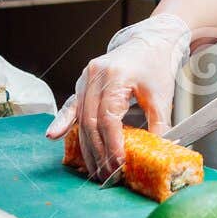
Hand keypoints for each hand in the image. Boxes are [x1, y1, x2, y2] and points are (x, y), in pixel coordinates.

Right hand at [45, 13, 191, 180]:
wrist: (149, 42)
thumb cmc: (156, 66)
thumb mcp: (162, 96)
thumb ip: (159, 124)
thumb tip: (159, 150)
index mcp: (116, 76)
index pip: (108, 118)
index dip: (112, 144)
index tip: (118, 164)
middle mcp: (96, 75)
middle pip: (90, 121)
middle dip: (98, 152)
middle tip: (107, 174)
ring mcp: (86, 78)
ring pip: (80, 117)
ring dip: (86, 146)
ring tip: (94, 168)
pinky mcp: (82, 82)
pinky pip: (71, 105)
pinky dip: (64, 122)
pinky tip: (54, 136)